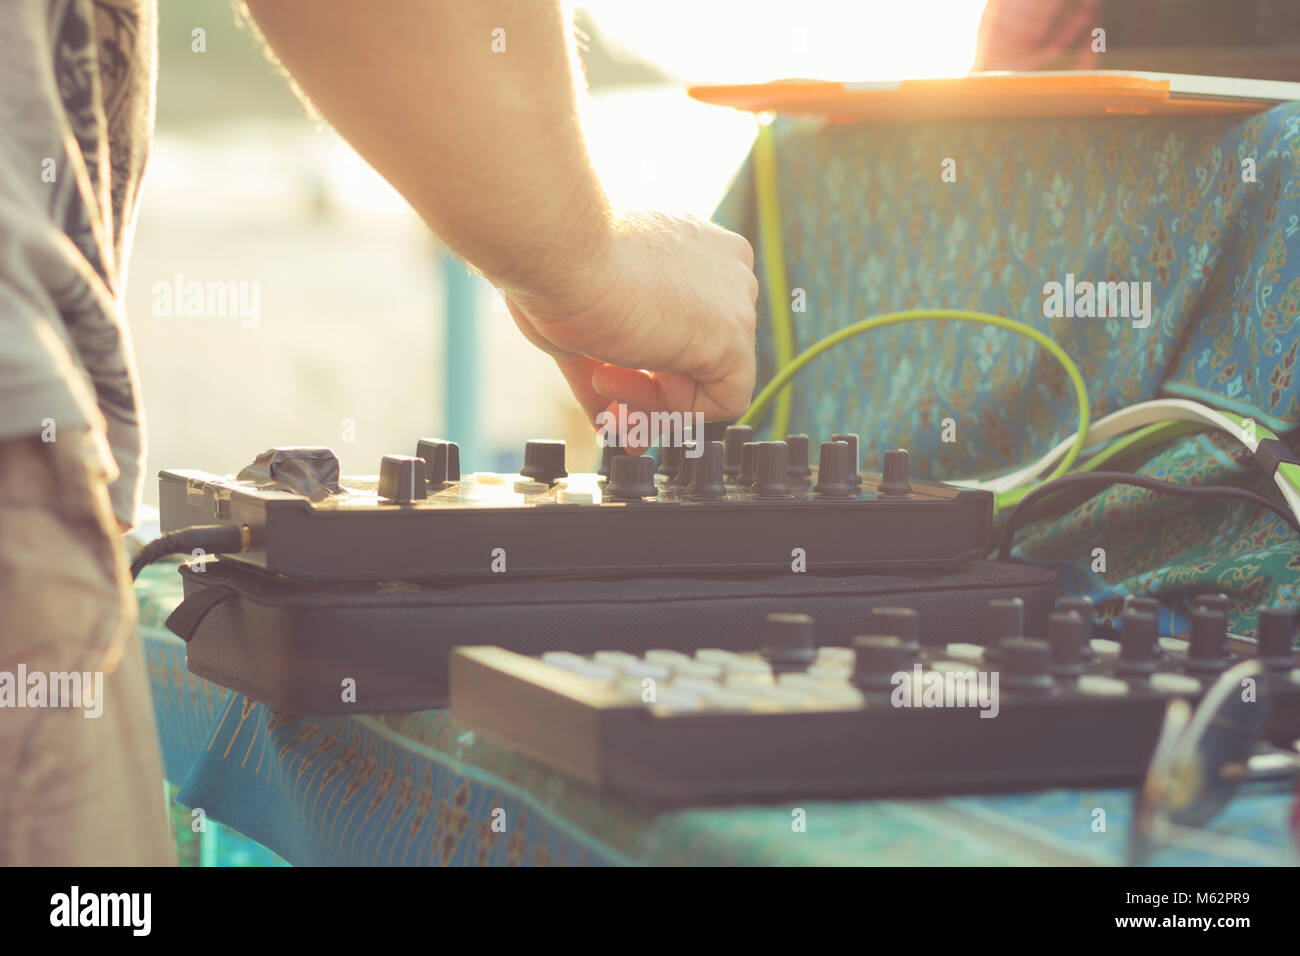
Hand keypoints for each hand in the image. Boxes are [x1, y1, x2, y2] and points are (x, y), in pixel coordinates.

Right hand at [504, 210, 757, 424]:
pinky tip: (624, 383)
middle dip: (650, 394)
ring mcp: (736, 295)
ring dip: (652, 402)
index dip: (648, 371)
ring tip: (601, 379)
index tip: (606, 382)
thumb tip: (610, 422)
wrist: (556, 248)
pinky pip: (725, 400)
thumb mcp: (587, 325)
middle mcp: (724, 268)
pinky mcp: (734, 330)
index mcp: (692, 252)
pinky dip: (675, 413)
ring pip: (711, 380)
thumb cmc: (556, 267)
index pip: (688, 330)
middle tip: (604, 398)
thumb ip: (612, 372)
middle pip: (701, 357)